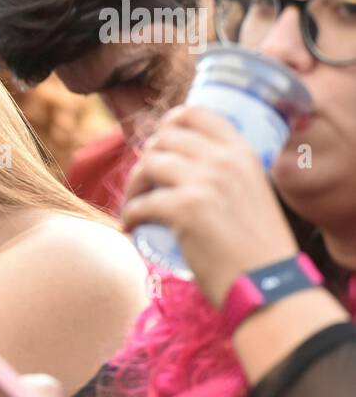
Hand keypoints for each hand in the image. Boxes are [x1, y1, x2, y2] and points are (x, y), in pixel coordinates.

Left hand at [120, 105, 297, 304]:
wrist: (268, 284)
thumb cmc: (259, 249)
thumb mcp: (253, 195)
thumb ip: (230, 176)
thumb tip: (191, 168)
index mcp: (242, 153)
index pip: (196, 113)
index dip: (168, 123)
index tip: (158, 141)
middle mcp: (223, 161)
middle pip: (163, 140)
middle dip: (145, 160)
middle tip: (142, 186)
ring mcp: (204, 183)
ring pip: (146, 166)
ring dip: (132, 187)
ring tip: (134, 206)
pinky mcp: (185, 209)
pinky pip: (139, 204)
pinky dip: (128, 216)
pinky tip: (130, 227)